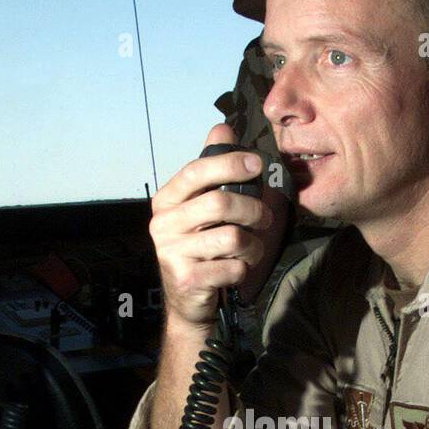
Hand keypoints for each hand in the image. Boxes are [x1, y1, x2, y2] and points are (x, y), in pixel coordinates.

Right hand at [150, 122, 273, 329]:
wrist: (187, 300)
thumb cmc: (200, 248)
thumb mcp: (201, 206)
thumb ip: (211, 169)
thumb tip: (222, 128)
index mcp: (166, 201)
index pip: (196, 170)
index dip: (230, 163)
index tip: (257, 164)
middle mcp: (162, 224)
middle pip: (220, 203)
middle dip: (253, 210)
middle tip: (265, 219)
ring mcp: (172, 253)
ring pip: (232, 237)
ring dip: (253, 245)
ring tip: (252, 249)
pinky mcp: (187, 279)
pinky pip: (233, 266)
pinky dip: (244, 268)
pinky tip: (238, 268)